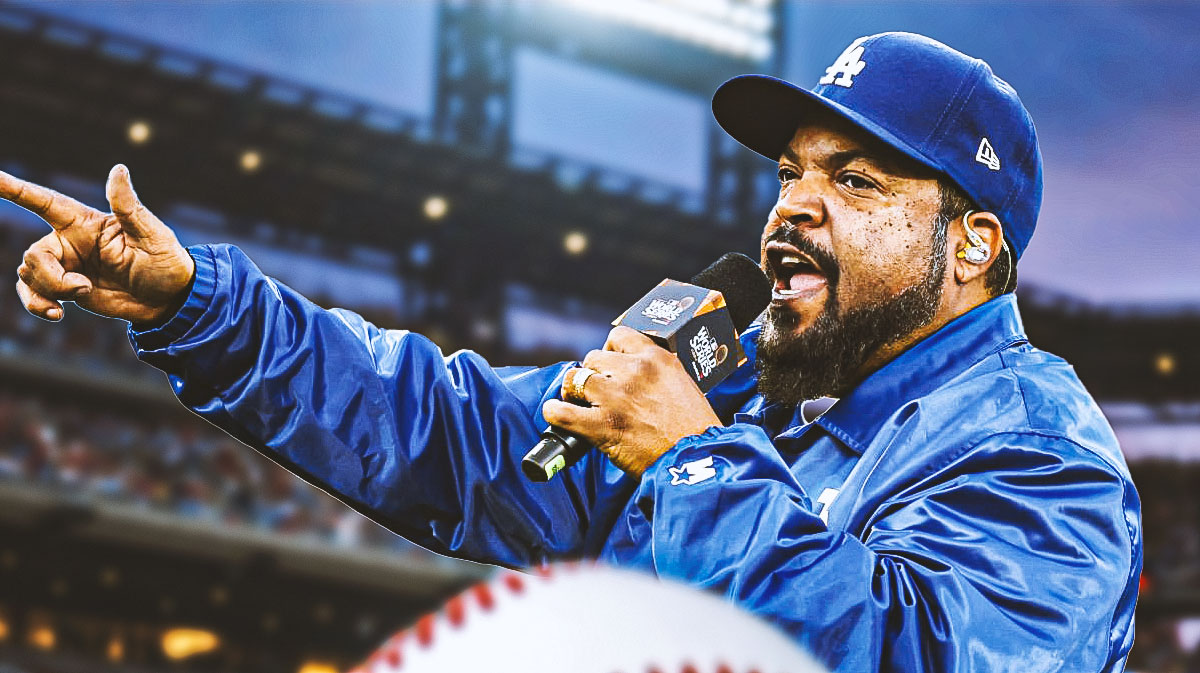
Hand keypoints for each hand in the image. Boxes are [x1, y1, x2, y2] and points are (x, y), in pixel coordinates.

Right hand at [4, 164, 194, 325]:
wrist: (169, 299)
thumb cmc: (165, 261)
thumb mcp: (152, 234)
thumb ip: (129, 206)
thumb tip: (118, 169)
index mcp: (86, 223)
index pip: (44, 201)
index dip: (15, 189)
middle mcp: (70, 242)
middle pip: (34, 254)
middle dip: (49, 275)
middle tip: (83, 287)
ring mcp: (67, 267)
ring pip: (29, 274)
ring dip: (49, 290)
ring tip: (81, 295)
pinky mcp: (67, 290)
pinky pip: (34, 294)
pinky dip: (37, 305)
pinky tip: (56, 314)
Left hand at [542, 326, 722, 477]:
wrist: (698, 461)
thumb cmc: (694, 429)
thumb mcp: (683, 384)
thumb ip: (657, 374)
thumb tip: (635, 375)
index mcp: (656, 359)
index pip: (619, 336)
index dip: (610, 351)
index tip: (610, 365)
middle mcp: (634, 372)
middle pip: (593, 357)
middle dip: (593, 374)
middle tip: (596, 391)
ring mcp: (616, 397)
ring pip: (575, 379)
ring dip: (573, 391)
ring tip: (576, 402)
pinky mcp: (602, 426)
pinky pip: (562, 412)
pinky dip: (554, 412)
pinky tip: (556, 414)